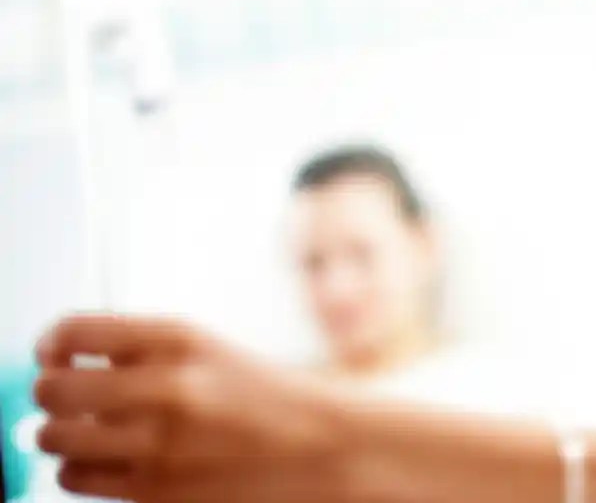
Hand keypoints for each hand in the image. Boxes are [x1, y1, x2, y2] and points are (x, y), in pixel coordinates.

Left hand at [33, 314, 346, 502]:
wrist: (321, 446)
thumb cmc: (266, 398)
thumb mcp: (209, 350)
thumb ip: (142, 349)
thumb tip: (65, 359)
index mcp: (181, 339)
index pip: (75, 331)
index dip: (51, 343)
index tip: (55, 354)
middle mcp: (167, 386)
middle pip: (53, 389)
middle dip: (51, 394)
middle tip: (66, 399)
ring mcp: (160, 443)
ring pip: (54, 438)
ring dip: (62, 435)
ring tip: (88, 433)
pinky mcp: (156, 490)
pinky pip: (75, 479)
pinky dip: (81, 470)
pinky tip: (110, 461)